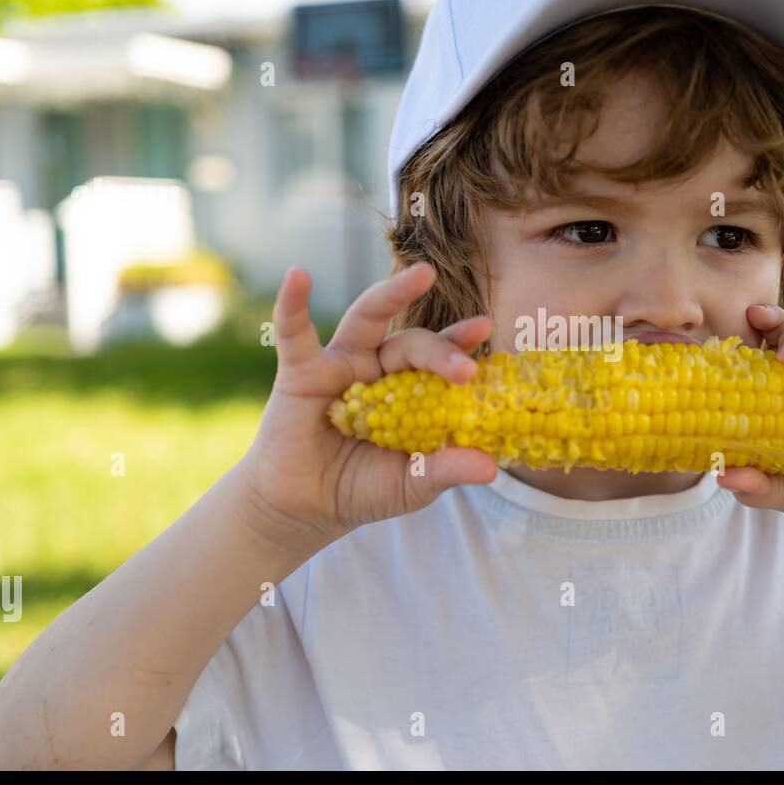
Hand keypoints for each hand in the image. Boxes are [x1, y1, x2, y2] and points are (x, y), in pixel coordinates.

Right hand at [238, 263, 497, 556]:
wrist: (304, 509)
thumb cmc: (362, 489)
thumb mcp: (412, 484)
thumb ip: (445, 471)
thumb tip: (491, 467)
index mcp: (412, 390)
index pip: (442, 360)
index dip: (462, 345)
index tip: (486, 329)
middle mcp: (380, 369)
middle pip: (413, 343)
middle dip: (440, 350)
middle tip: (463, 368)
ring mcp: (341, 365)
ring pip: (368, 319)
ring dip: (393, 295)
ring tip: (423, 275)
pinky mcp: (301, 372)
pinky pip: (294, 333)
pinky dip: (293, 304)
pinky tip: (298, 275)